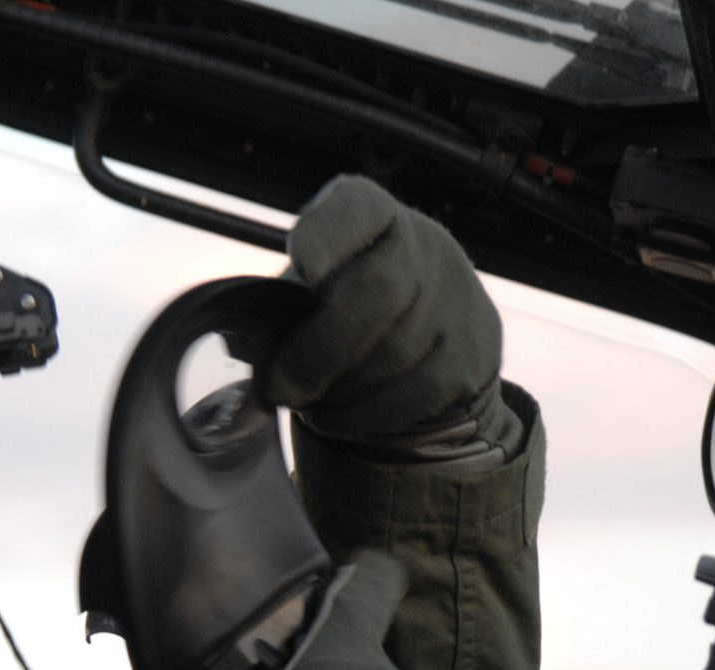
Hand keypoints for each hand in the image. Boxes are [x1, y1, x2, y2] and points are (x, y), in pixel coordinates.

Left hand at [261, 176, 518, 463]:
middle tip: (283, 388)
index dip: (327, 236)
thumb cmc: (348, 312)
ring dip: (341, 390)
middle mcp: (424, 245)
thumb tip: (239, 342)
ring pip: (398, 350)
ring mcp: (458, 296)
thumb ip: (278, 306)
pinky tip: (345, 416)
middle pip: (380, 289)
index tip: (303, 268)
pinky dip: (370, 413)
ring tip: (312, 403)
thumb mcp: (310, 291)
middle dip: (320, 349)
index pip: (355, 207)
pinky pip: (418, 391)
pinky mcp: (475, 349)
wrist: (430, 346)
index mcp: (372, 216)